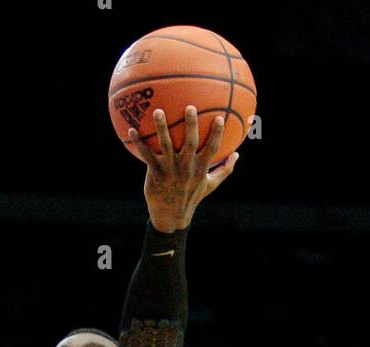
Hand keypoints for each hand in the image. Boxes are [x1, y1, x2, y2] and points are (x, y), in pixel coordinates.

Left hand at [129, 105, 238, 232]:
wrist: (171, 216)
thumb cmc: (192, 197)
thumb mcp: (210, 185)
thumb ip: (224, 170)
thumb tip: (237, 155)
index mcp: (200, 169)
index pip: (211, 149)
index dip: (216, 134)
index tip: (219, 117)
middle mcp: (186, 168)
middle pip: (190, 144)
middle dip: (190, 125)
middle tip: (190, 107)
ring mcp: (170, 171)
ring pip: (166, 146)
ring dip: (162, 128)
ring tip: (158, 111)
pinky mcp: (155, 174)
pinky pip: (146, 156)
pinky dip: (139, 143)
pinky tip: (132, 130)